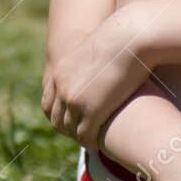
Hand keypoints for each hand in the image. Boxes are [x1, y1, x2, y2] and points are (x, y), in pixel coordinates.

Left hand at [41, 5, 152, 147]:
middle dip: (68, 129)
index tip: (73, 120)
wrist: (131, 37)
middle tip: (84, 135)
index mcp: (60, 71)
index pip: (49, 102)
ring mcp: (74, 100)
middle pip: (55, 118)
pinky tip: (101, 144)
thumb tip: (102, 63)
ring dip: (80, 136)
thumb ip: (93, 60)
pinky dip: (91, 142)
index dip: (60, 114)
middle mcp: (62, 86)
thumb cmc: (124, 38)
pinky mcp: (91, 111)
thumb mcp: (99, 48)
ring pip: (69, 129)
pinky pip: (85, 136)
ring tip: (93, 140)